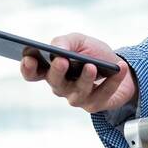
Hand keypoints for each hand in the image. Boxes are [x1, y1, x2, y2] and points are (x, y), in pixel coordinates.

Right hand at [20, 32, 135, 113]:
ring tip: (92, 66)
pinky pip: (103, 94)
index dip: (28, 68)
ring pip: (78, 92)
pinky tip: (119, 68)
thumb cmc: (93, 54)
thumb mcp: (79, 42)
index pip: (33, 73)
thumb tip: (56, 48)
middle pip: (55, 83)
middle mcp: (61, 87)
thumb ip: (66, 42)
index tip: (28, 58)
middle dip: (57, 71)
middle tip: (62, 60)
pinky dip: (113, 81)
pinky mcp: (95, 105)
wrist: (119, 67)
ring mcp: (77, 98)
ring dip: (85, 78)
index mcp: (52, 70)